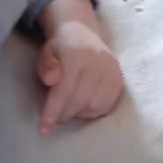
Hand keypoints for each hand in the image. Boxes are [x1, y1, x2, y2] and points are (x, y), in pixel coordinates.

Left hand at [36, 15, 123, 133]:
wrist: (82, 33)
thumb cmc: (61, 48)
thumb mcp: (47, 53)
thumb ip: (46, 66)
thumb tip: (50, 80)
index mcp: (77, 54)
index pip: (64, 89)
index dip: (53, 111)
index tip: (43, 129)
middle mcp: (98, 61)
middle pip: (80, 99)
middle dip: (65, 114)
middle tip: (56, 117)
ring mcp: (112, 69)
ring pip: (96, 105)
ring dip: (80, 113)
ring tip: (70, 109)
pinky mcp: (119, 77)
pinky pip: (109, 104)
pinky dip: (94, 111)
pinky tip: (84, 108)